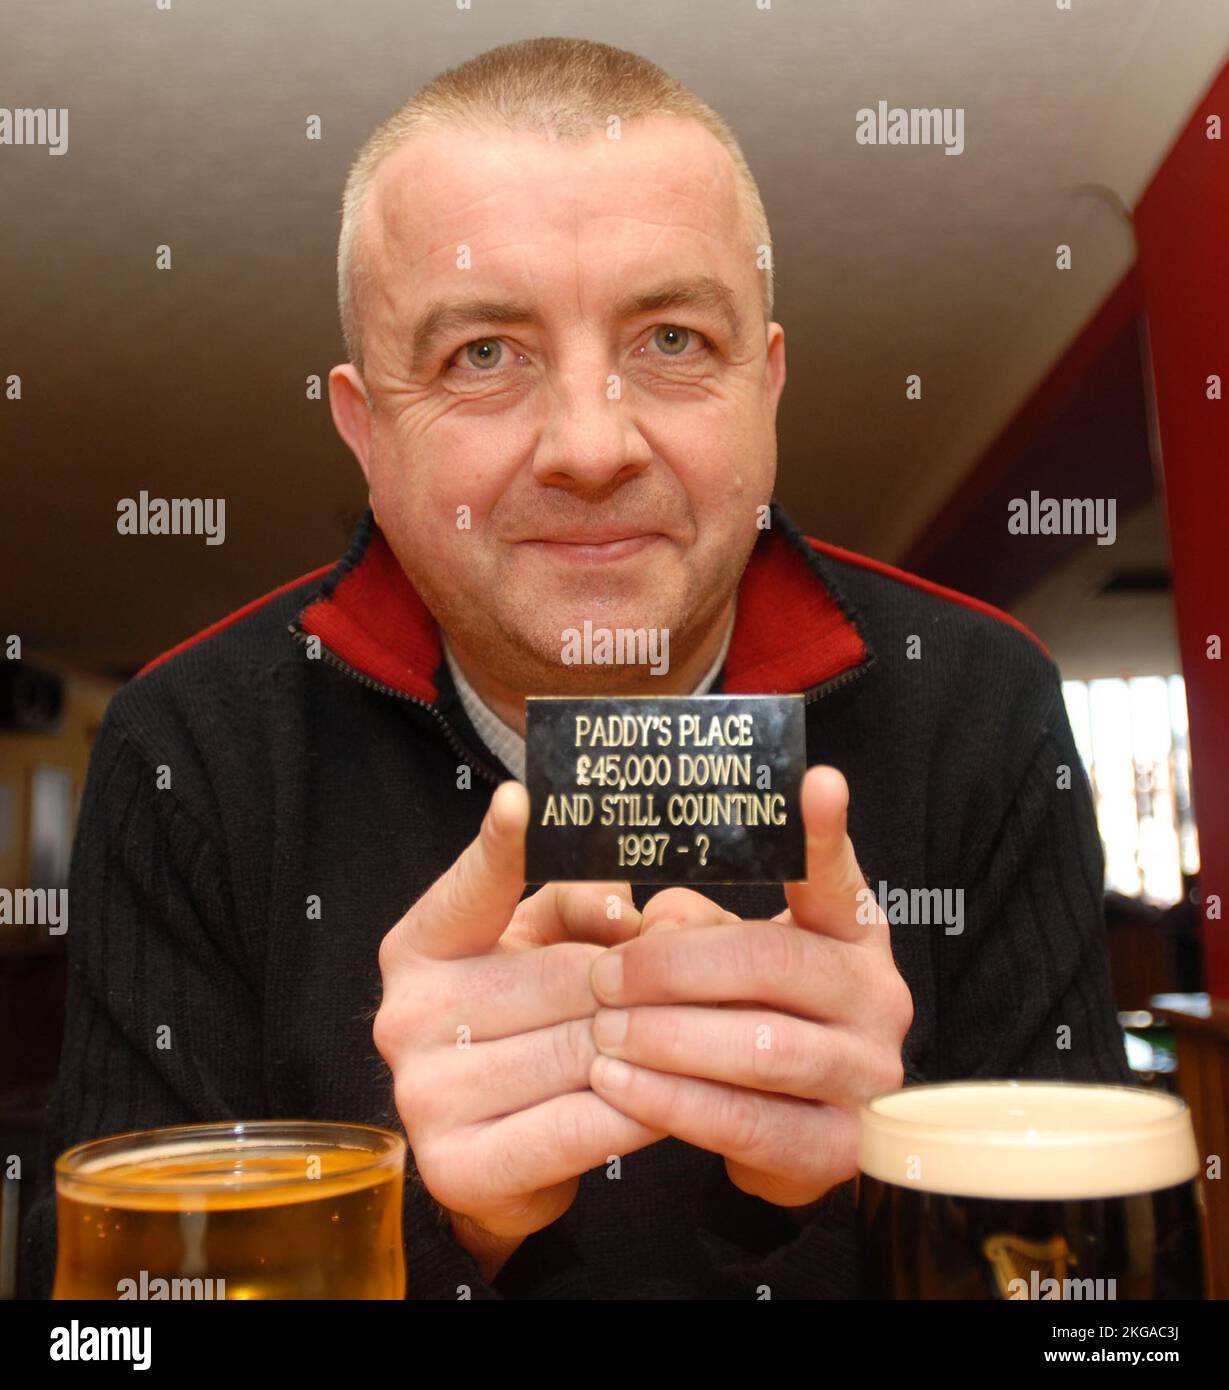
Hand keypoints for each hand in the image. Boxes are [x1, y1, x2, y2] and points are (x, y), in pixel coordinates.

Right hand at [373, 781, 663, 1274]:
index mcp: (419, 948)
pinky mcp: (461, 1167)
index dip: (503, 847)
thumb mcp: (540, 948)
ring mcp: (426, 1095)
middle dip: (640, 984)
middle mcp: (406, 1016)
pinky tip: (673, 1098)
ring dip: (654, 1046)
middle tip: (703, 988)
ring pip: (584, 1051)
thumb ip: (573, 906)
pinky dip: (640, 1109)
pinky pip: (584, 1125)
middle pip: (566, 979)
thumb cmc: (528, 1026)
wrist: (497, 1161)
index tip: (522, 800)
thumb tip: (621, 908)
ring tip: (704, 1040)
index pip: (472, 890)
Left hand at [587, 765, 913, 1208]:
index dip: (823, 834)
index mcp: (851, 933)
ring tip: (602, 1032)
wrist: (785, 1130)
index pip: (836, 878)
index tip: (815, 780)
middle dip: (676, 970)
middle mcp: (875, 996)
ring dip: (668, 1039)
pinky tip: (620, 1088)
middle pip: (775, 963)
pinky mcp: (836, 1146)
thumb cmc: (744, 1016)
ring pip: (762, 1048)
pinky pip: (749, 1123)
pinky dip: (676, 1104)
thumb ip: (690, 923)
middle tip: (603, 977)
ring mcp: (866, 1074)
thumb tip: (644, 917)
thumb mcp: (722, 954)